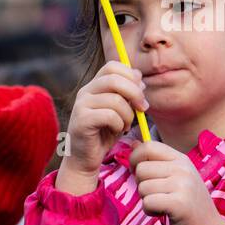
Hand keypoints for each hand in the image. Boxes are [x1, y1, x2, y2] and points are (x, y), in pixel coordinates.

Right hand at [56, 61, 147, 194]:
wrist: (86, 159)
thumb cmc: (105, 133)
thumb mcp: (121, 110)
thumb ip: (128, 94)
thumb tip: (140, 78)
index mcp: (94, 86)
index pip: (112, 66)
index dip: (130, 75)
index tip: (141, 91)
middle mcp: (85, 92)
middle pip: (114, 79)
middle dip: (135, 93)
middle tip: (143, 108)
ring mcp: (81, 105)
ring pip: (115, 99)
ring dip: (128, 114)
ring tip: (126, 125)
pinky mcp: (81, 121)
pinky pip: (110, 116)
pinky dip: (120, 124)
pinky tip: (118, 131)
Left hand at [129, 141, 224, 224]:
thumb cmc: (188, 204)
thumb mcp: (175, 176)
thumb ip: (155, 160)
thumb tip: (133, 142)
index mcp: (181, 159)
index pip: (149, 146)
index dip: (135, 159)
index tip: (138, 172)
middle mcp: (183, 169)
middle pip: (141, 168)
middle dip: (142, 185)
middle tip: (157, 194)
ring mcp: (182, 185)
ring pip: (142, 187)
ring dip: (147, 200)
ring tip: (163, 204)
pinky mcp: (178, 203)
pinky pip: (147, 202)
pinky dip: (150, 211)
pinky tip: (163, 213)